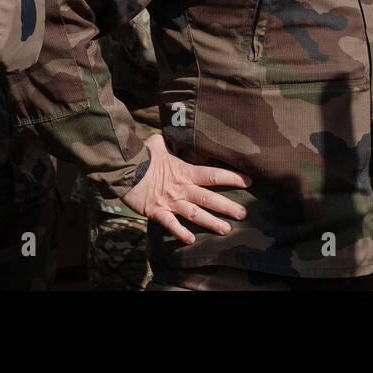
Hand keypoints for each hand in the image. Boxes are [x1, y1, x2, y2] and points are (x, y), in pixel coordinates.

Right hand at [121, 134, 248, 243]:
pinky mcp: (156, 212)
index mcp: (184, 171)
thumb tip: (172, 131)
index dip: (232, 177)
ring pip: (195, 214)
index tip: (249, 181)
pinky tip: (191, 241)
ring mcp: (170, 201)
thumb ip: (169, 141)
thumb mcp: (158, 142)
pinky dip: (180, 233)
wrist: (122, 167)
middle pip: (208, 198)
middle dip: (227, 207)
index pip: (213, 174)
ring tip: (226, 230)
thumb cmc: (141, 154)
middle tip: (244, 214)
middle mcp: (181, 188)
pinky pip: (170, 225)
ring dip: (211, 223)